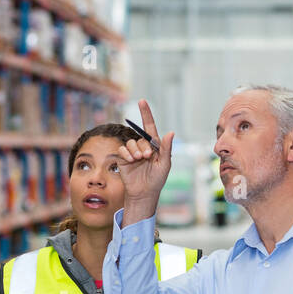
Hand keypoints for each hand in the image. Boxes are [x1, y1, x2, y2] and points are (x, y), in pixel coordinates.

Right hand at [117, 99, 174, 223]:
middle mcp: (143, 146)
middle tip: (147, 156)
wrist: (144, 192)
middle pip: (140, 137)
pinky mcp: (123, 158)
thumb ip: (166, 148)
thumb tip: (170, 132)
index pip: (149, 126)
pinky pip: (122, 149)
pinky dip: (126, 153)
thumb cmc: (157, 179)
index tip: (142, 101)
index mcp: (155, 145)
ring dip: (135, 150)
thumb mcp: (165, 164)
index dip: (146, 113)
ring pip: (131, 142)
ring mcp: (132, 152)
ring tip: (139, 159)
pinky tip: (131, 160)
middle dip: (144, 145)